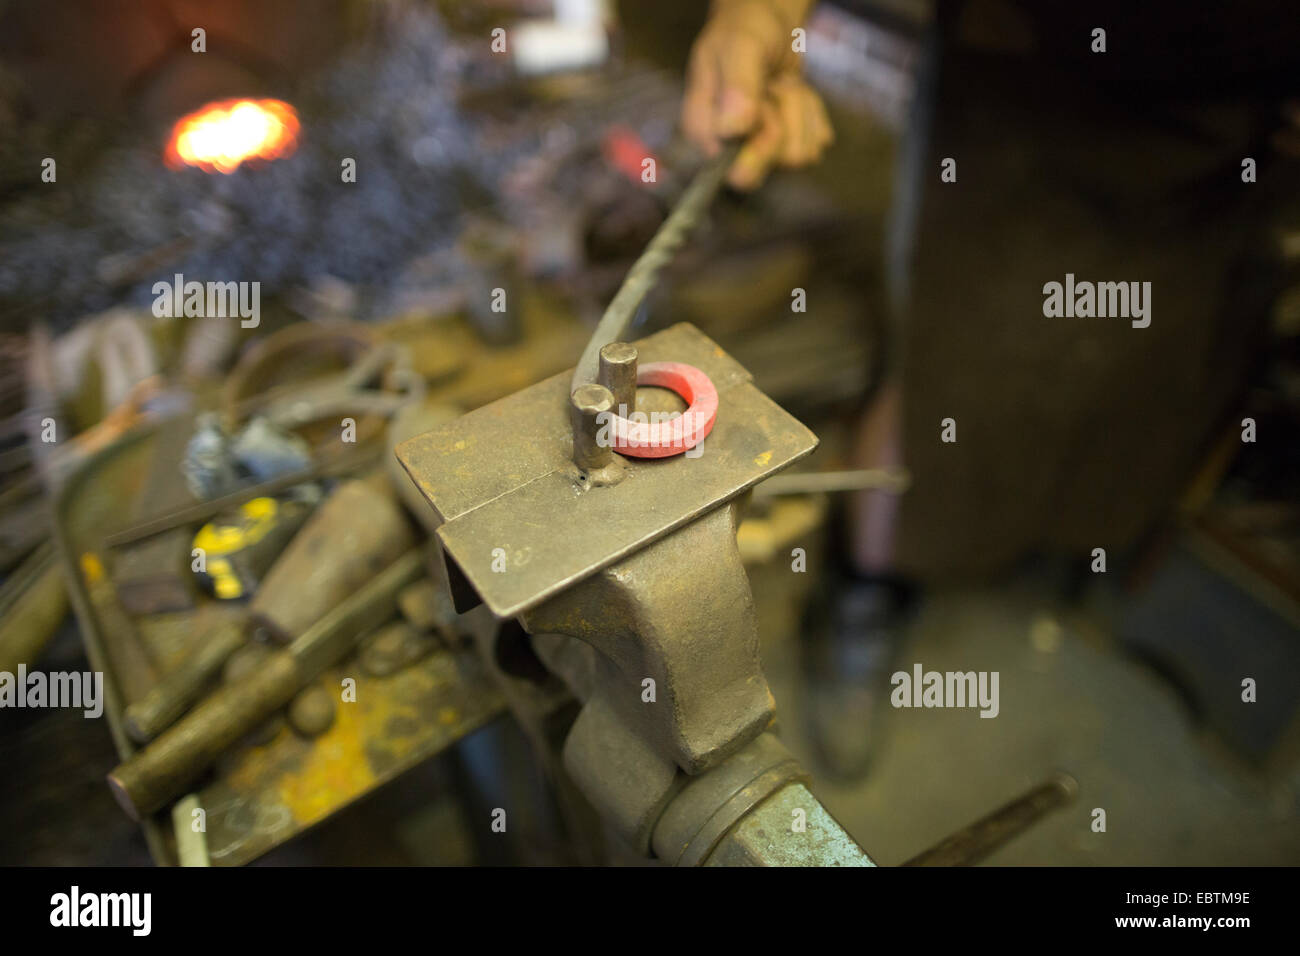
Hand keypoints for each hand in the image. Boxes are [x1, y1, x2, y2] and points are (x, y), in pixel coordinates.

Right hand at [682, 0, 832, 189]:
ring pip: (800, 153)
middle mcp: (729, 149)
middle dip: (785, 114)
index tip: (762, 99)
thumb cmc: (744, 31)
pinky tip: (792, 90)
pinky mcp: (786, 146)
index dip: (762, 135)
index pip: (740, 168)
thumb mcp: (739, 48)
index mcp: (705, 133)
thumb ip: (737, 87)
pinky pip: (815, 144)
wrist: (767, 24)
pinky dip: (811, 111)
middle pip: (777, 159)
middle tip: (772, 83)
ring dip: (799, 108)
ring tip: (781, 83)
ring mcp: (759, 151)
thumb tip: (732, 131)